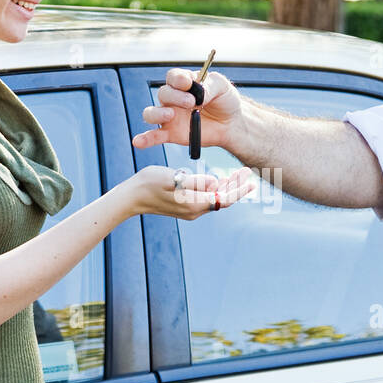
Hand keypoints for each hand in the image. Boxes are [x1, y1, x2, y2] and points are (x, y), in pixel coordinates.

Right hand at [122, 164, 255, 219]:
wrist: (130, 197)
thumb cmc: (149, 184)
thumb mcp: (174, 178)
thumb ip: (196, 181)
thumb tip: (215, 183)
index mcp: (194, 204)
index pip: (224, 199)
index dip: (239, 191)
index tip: (251, 182)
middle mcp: (194, 210)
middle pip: (222, 199)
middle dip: (235, 186)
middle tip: (246, 172)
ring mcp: (189, 210)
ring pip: (214, 199)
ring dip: (226, 187)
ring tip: (237, 174)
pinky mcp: (184, 207)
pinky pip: (205, 199)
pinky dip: (214, 189)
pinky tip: (218, 180)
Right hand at [132, 66, 242, 151]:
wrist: (231, 123)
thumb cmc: (225, 101)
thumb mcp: (222, 87)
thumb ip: (209, 86)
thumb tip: (199, 93)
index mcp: (184, 83)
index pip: (173, 77)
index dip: (177, 79)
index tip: (187, 83)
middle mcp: (173, 98)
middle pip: (163, 94)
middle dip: (175, 97)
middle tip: (191, 103)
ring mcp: (170, 116)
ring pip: (152, 113)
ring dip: (157, 113)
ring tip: (170, 115)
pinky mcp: (171, 133)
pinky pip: (154, 136)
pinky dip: (145, 139)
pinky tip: (138, 142)